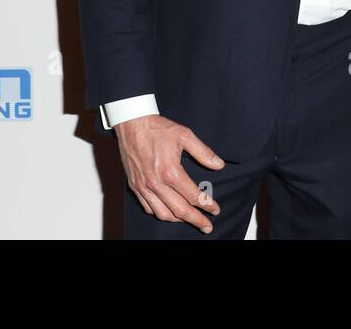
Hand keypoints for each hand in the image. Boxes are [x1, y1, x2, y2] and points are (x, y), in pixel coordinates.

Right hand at [115, 114, 224, 232]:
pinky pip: (148, 207)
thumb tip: (219, 165)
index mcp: (170, 172)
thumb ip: (203, 152)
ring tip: (190, 219)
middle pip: (180, 210)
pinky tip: (169, 211)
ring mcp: (144, 187)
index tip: (215, 209)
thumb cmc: (158, 129)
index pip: (193, 196)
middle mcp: (156, 183)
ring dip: (178, 220)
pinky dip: (160, 213)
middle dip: (196, 220)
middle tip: (207, 226)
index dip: (207, 205)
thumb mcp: (185, 135)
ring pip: (163, 214)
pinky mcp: (135, 186)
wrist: (132, 124)